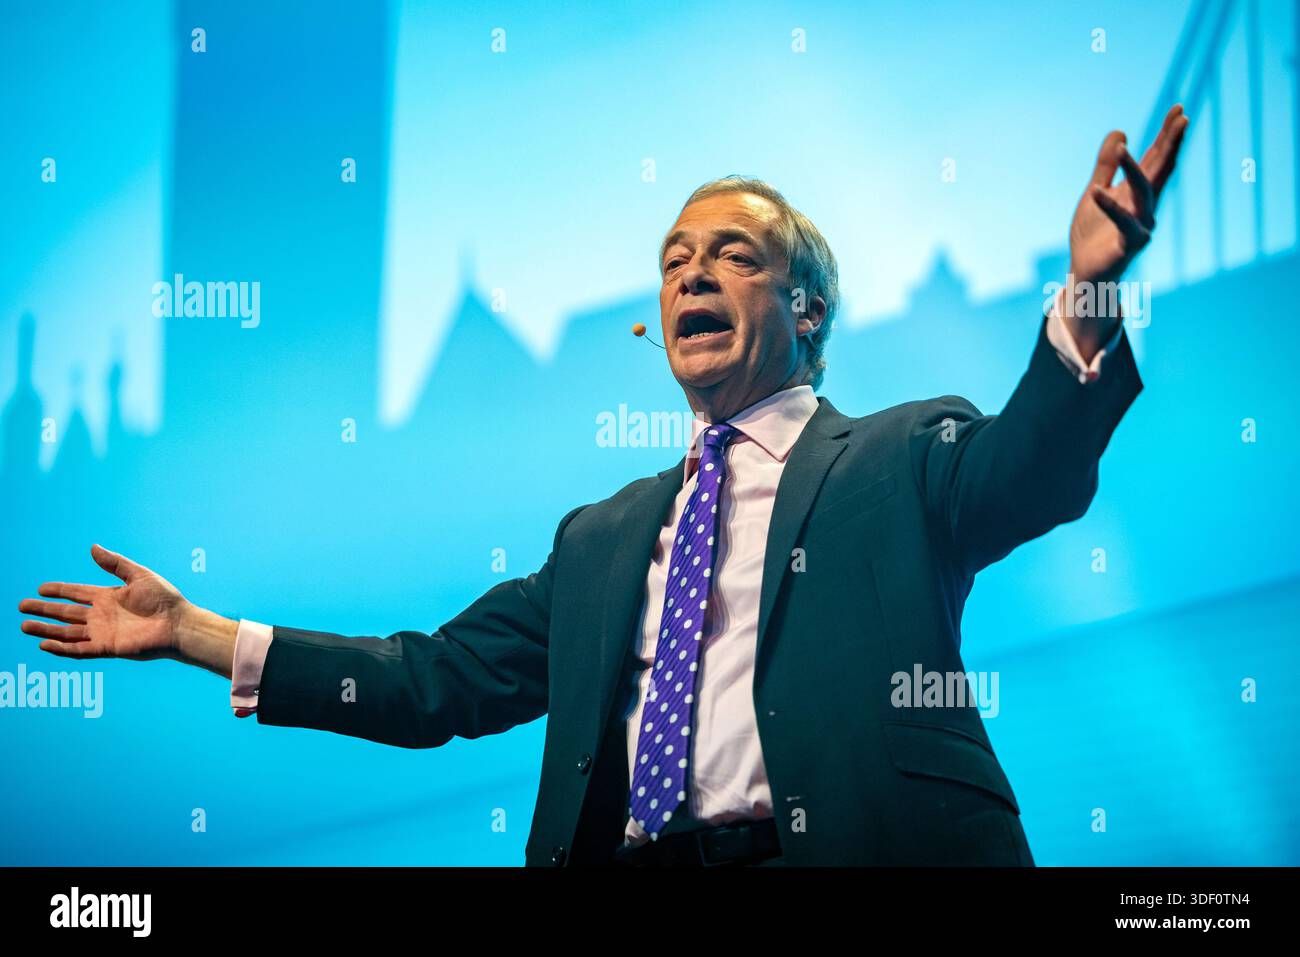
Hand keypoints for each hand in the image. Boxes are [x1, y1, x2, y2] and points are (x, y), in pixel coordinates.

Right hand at [19, 544, 188, 660]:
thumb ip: (115, 564)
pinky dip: (61, 648)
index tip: (40, 588)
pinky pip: (79, 649)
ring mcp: (103, 632)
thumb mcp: (138, 575)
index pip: (76, 593)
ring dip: (46, 629)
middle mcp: (102, 615)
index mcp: (108, 596)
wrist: (178, 623)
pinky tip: (44, 645)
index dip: (58, 591)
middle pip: (66, 612)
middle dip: (44, 609)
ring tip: (24, 625)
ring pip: (67, 632)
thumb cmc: (164, 598)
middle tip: (21, 606)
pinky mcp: (107, 647)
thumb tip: (92, 547)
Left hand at [1069, 104, 1189, 290]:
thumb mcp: (1096, 191)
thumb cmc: (1093, 234)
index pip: (1156, 157)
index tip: (1178, 109)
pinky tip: (1096, 191)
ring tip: (1123, 147)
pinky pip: (1122, 222)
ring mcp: (1142, 223)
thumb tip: (1120, 132)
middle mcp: (1146, 205)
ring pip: (1143, 191)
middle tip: (1183, 117)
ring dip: (1133, 168)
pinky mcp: (1130, 243)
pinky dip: (1109, 206)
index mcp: (1138, 191)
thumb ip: (1105, 165)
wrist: (1086, 271)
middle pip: (1161, 169)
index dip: (1167, 134)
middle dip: (1171, 143)